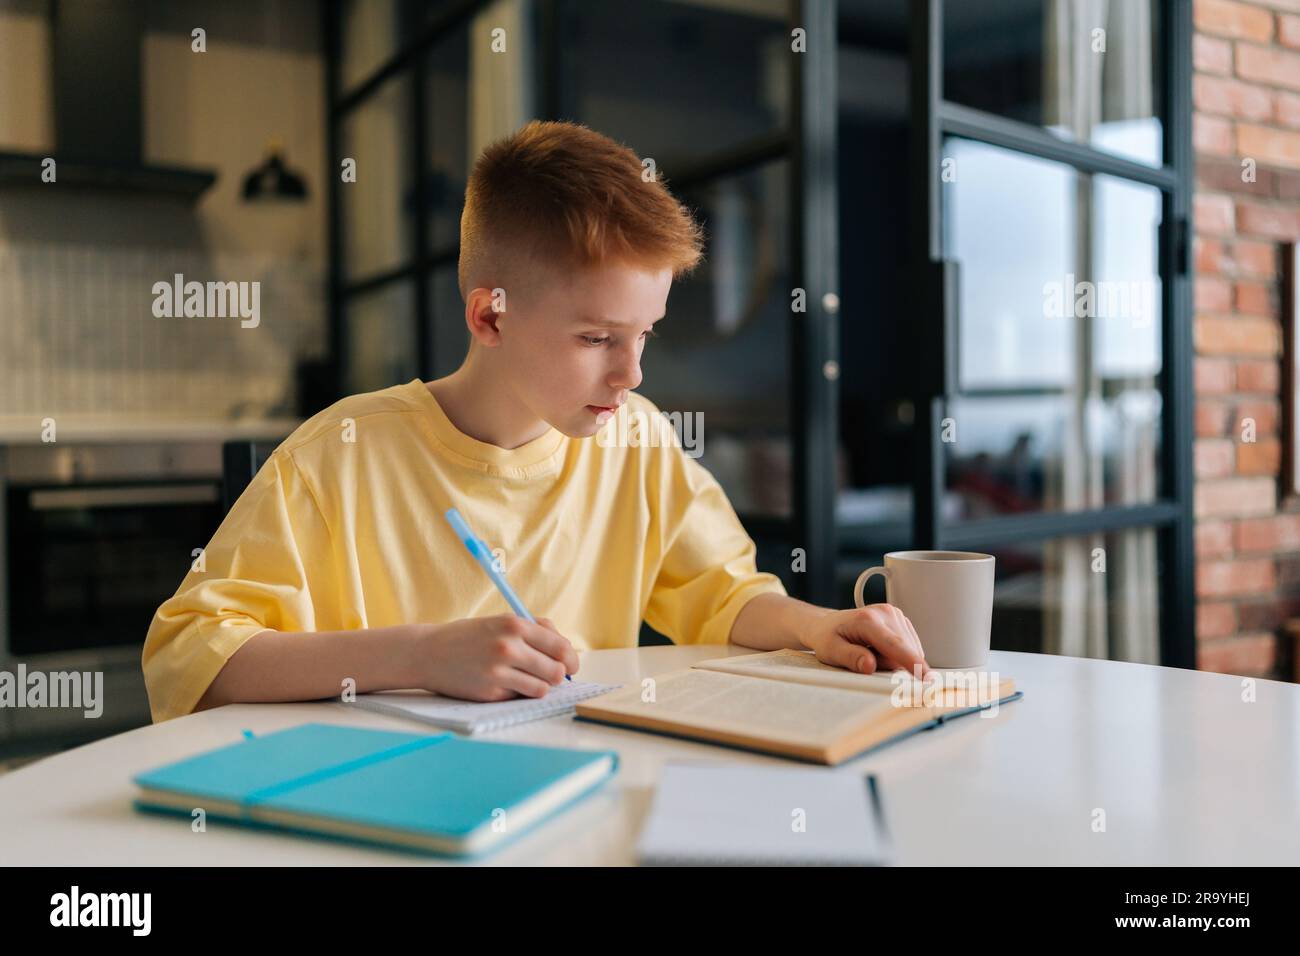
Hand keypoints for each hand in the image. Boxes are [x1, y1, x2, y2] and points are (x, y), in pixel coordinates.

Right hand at [414, 615, 579, 700]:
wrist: (429, 652)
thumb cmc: (470, 636)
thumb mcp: (501, 621)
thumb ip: (534, 630)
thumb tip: (565, 649)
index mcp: (515, 625)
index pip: (560, 647)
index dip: (571, 659)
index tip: (572, 665)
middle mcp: (508, 647)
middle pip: (557, 670)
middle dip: (559, 675)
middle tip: (553, 676)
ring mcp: (499, 672)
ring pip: (542, 688)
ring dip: (540, 686)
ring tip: (526, 679)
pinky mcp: (490, 693)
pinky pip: (520, 697)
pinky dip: (519, 693)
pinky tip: (504, 684)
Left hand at [798, 604, 931, 677]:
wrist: (826, 624)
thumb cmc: (827, 637)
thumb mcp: (830, 651)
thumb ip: (851, 658)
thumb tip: (869, 666)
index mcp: (867, 619)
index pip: (895, 645)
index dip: (912, 663)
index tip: (927, 677)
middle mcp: (885, 613)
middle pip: (904, 651)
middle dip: (889, 664)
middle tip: (864, 659)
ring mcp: (895, 614)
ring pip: (909, 650)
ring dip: (893, 659)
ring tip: (870, 652)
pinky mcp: (900, 620)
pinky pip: (910, 647)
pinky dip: (897, 653)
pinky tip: (879, 649)